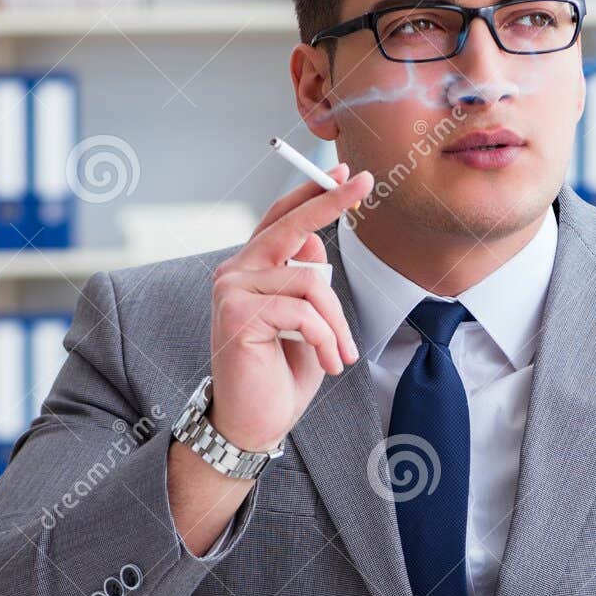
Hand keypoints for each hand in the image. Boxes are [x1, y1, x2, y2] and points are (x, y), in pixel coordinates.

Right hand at [207, 163, 373, 450]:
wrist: (255, 422)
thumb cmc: (281, 373)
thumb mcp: (305, 321)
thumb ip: (306, 281)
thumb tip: (314, 240)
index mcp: (250, 270)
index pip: (280, 220)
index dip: (311, 194)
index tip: (342, 172)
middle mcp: (235, 273)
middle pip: (289, 226)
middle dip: (330, 202)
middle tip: (363, 182)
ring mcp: (232, 291)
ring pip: (310, 281)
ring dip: (337, 323)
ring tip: (341, 353)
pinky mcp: (238, 315)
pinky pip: (304, 312)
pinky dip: (325, 338)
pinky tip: (326, 362)